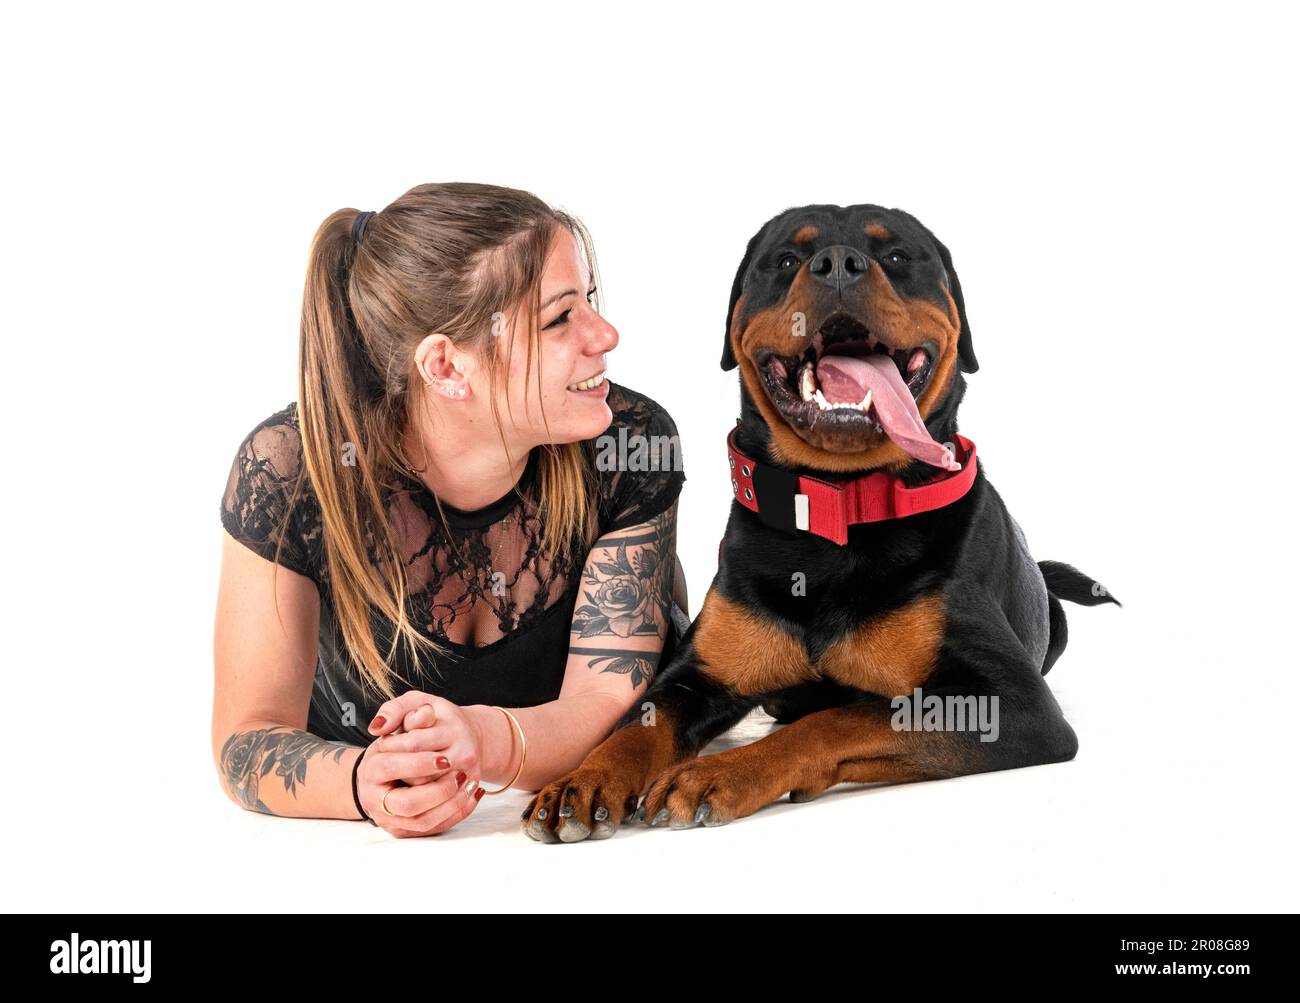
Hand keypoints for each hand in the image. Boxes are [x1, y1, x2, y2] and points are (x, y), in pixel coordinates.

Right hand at [355, 692, 485, 837]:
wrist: (386, 773)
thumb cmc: (396, 742)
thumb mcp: (397, 719)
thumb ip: (404, 711)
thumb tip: (425, 713)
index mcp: (371, 769)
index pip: (391, 767)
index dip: (418, 764)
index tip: (444, 758)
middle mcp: (375, 798)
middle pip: (408, 804)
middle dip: (438, 791)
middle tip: (460, 775)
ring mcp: (390, 819)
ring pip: (423, 822)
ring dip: (451, 805)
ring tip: (469, 784)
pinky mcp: (406, 831)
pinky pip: (433, 830)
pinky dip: (456, 814)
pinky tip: (472, 795)